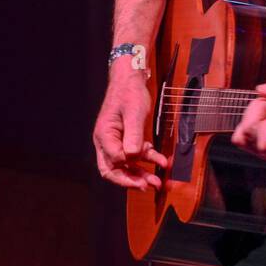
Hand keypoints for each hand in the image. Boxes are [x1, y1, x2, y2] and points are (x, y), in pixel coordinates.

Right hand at [92, 61, 169, 190]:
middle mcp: (106, 141)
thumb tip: (132, 156)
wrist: (131, 80)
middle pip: (113, 170)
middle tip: (148, 186)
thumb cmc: (129, 93)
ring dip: (140, 174)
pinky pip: (134, 155)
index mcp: (104, 135)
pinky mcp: (126, 139)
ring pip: (125, 166)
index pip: (112, 161)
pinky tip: (160, 161)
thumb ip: (133, 134)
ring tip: (157, 181)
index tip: (145, 173)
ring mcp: (116, 141)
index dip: (128, 169)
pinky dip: (147, 159)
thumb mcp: (134, 112)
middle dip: (130, 181)